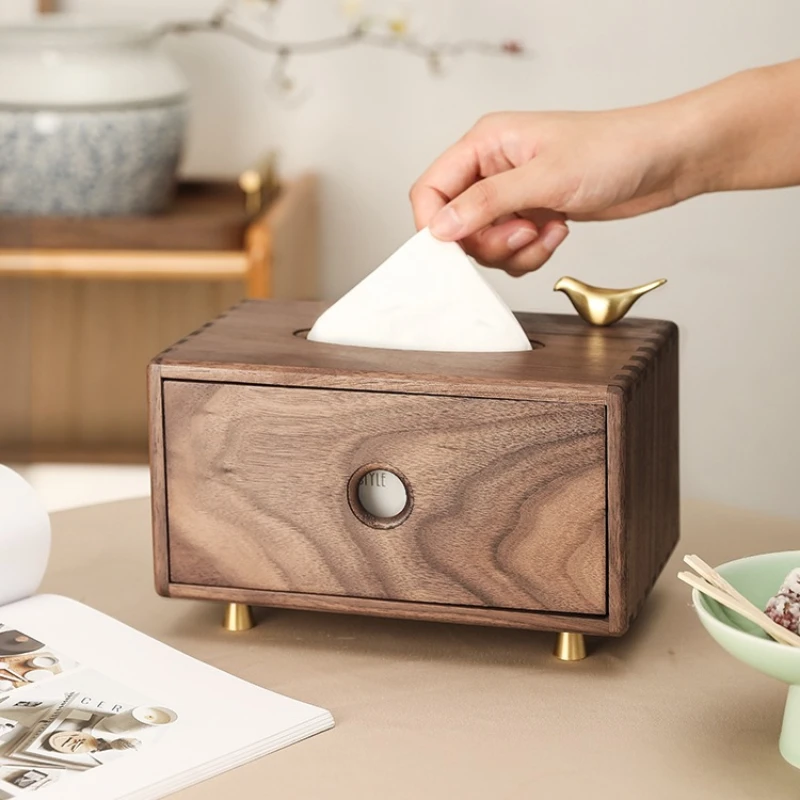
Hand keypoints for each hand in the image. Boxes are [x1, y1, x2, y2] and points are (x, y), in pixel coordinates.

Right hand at [410, 105, 701, 275]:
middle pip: (456, 225)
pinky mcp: (531, 214)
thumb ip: (485, 203)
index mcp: (485, 144)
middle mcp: (492, 168)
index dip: (435, 224)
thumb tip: (439, 228)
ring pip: (484, 243)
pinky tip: (559, 231)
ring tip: (547, 231)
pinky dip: (532, 253)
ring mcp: (512, 194)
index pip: (431, 189)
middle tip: (523, 234)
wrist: (664, 161)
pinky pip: (511, 251)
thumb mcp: (544, 178)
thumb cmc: (614, 150)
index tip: (456, 249)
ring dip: (514, 250)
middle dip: (488, 242)